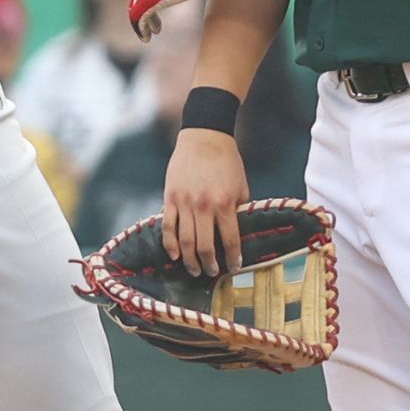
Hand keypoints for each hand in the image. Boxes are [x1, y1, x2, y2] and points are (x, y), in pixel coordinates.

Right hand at [163, 129, 247, 276]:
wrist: (204, 137)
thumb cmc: (227, 162)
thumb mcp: (241, 186)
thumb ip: (238, 210)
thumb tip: (237, 234)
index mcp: (225, 203)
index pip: (229, 240)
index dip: (233, 258)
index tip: (234, 267)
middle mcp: (204, 205)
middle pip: (204, 246)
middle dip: (209, 264)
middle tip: (211, 273)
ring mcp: (184, 202)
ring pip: (184, 241)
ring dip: (189, 260)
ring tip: (194, 270)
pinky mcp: (170, 197)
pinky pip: (168, 226)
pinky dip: (170, 244)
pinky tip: (174, 255)